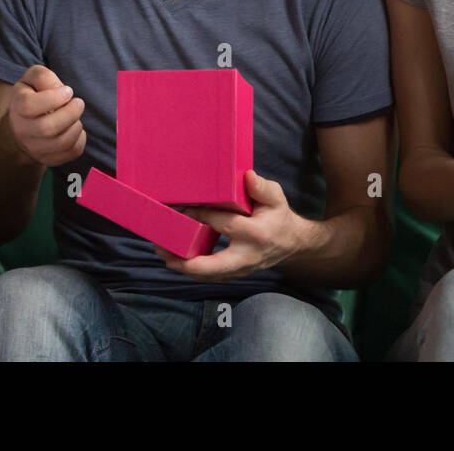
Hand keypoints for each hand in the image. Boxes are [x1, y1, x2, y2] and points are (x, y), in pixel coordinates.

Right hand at [8, 64, 84, 166]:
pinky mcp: (49, 158)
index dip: (53, 97)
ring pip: (61, 143)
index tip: (68, 91)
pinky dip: (80, 139)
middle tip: (78, 103)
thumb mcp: (33, 78)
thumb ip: (43, 77)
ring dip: (76, 126)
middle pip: (47, 128)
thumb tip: (60, 89)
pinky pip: (71, 152)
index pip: (29, 106)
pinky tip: (74, 128)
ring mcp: (34, 148)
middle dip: (70, 113)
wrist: (25, 122)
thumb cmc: (33, 95)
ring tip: (76, 116)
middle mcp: (22, 131)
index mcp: (17, 107)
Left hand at [155, 171, 300, 279]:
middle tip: (163, 249)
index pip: (224, 224)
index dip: (202, 215)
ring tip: (162, 253)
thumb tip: (248, 176)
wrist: (290, 242)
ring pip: (207, 275)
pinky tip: (176, 258)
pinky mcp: (234, 274)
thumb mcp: (276, 197)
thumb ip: (262, 188)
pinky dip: (191, 268)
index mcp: (256, 234)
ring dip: (183, 267)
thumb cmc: (278, 216)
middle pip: (212, 266)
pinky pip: (209, 275)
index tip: (183, 207)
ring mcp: (240, 269)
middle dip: (185, 261)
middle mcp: (247, 256)